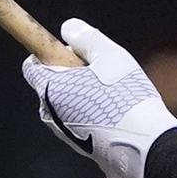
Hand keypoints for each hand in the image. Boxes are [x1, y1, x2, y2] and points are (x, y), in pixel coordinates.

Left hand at [22, 18, 176, 177]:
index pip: (32, 66)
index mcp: (51, 88)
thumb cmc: (126, 99)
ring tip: (110, 97)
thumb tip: (68, 30)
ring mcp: (63, 133)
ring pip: (66, 105)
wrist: (144, 147)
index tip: (75, 54)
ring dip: (82, 96)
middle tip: (100, 75)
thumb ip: (85, 38)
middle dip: (70, 76)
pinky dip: (90, 116)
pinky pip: (78, 123)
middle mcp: (50, 114)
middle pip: (51, 85)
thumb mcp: (108, 56)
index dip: (51, 54)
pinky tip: (114, 116)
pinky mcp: (78, 147)